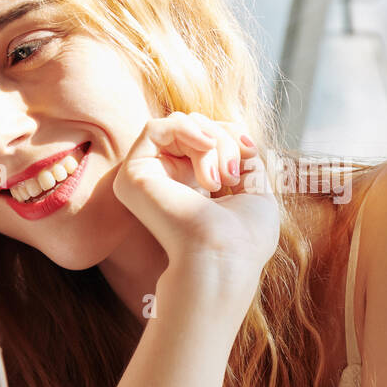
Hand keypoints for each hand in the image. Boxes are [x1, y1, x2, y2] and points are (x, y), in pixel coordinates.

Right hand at [113, 112, 278, 297]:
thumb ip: (244, 162)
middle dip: (223, 139)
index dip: (229, 134)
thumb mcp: (254, 191)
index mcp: (186, 187)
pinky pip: (154, 128)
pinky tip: (205, 146)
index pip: (201, 139)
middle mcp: (162, 181)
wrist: (223, 260)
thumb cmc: (243, 240)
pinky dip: (186, 129)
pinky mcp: (132, 175)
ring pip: (177, 126)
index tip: (250, 151)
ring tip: (221, 177)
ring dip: (211, 140)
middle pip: (192, 129)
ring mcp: (144, 179)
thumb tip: (242, 139)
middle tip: (234, 175)